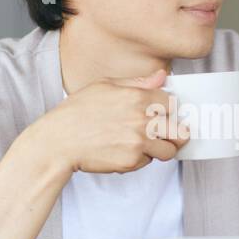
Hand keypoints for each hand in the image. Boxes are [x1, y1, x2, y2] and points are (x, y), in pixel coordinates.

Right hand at [30, 68, 189, 174]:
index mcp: (138, 97)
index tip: (162, 114)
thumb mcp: (105, 86)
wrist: (59, 141)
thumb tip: (161, 76)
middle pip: (179, 130)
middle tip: (165, 134)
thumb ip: (138, 83)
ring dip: (160, 148)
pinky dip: (140, 159)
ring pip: (169, 150)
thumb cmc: (78, 112)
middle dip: (175, 133)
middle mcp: (142, 120)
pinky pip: (147, 162)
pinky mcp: (131, 161)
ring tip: (143, 144)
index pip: (173, 104)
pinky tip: (123, 150)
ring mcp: (138, 142)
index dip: (168, 110)